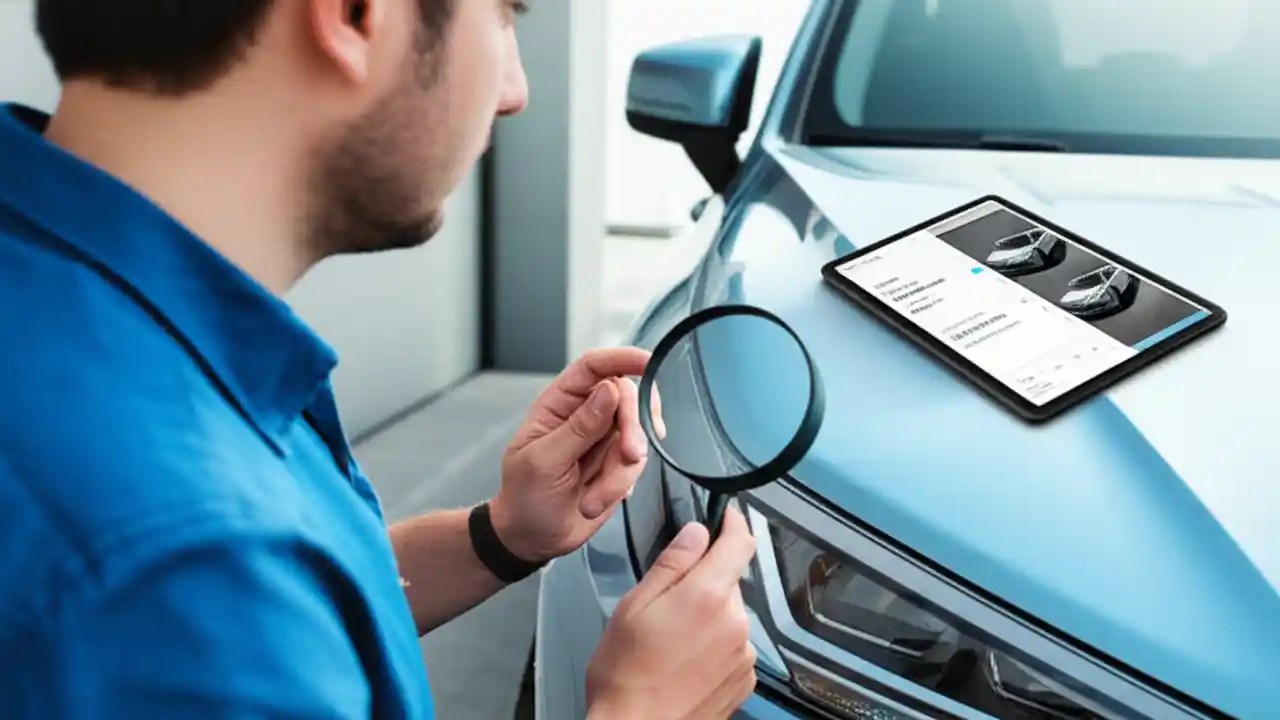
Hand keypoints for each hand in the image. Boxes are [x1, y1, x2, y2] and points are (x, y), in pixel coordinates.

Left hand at [490, 347, 663, 563]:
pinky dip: (622, 485)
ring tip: (592, 498)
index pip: (593, 367)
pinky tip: (598, 498)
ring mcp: (604, 440)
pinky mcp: (618, 464)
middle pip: (626, 398)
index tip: (648, 363)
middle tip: (628, 455)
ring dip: (620, 472)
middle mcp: (585, 415)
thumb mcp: (544, 462)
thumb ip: (578, 428)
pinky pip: (638, 464)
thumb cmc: (524, 498)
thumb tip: (609, 391)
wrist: (532, 538)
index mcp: (558, 404)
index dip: (622, 358)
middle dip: (632, 427)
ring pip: (637, 436)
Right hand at [585, 508, 757, 719]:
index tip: (727, 517)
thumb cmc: (626, 674)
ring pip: (730, 615)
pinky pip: (733, 645)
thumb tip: (695, 533)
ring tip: (670, 641)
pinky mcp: (744, 679)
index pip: (739, 543)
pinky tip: (684, 661)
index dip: (734, 524)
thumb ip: (671, 564)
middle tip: (666, 603)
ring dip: (709, 616)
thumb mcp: (635, 605)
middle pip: (729, 581)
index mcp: (708, 596)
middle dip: (704, 582)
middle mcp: (735, 623)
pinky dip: (714, 645)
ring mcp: (743, 654)